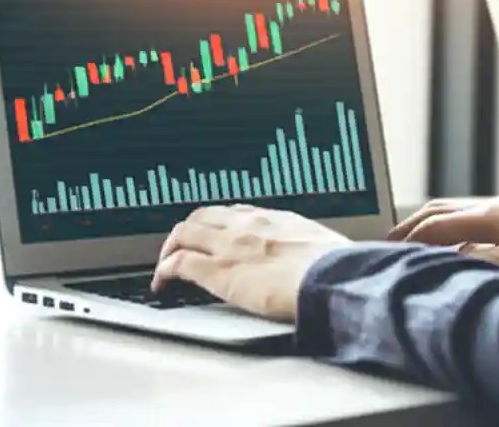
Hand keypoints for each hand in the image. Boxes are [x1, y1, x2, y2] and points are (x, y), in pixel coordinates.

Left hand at [153, 205, 350, 320]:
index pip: (237, 213)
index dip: (220, 222)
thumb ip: (312, 250)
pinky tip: (161, 284)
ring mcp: (229, 245)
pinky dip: (163, 272)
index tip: (217, 233)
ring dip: (171, 248)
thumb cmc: (337, 268)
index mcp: (276, 218)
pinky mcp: (217, 271)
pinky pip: (178, 264)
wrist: (331, 278)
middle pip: (203, 216)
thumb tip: (322, 261)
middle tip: (183, 246)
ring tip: (165, 265)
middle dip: (188, 230)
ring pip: (184, 233)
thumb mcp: (325, 246)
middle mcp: (247, 225)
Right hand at [389, 197, 498, 270]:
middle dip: (410, 225)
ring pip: (454, 213)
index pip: (435, 226)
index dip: (408, 240)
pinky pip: (469, 221)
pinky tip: (452, 248)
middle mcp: (493, 209)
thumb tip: (444, 261)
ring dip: (429, 225)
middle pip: (439, 211)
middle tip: (387, 241)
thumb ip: (477, 262)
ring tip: (411, 241)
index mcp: (488, 216)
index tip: (385, 254)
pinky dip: (448, 231)